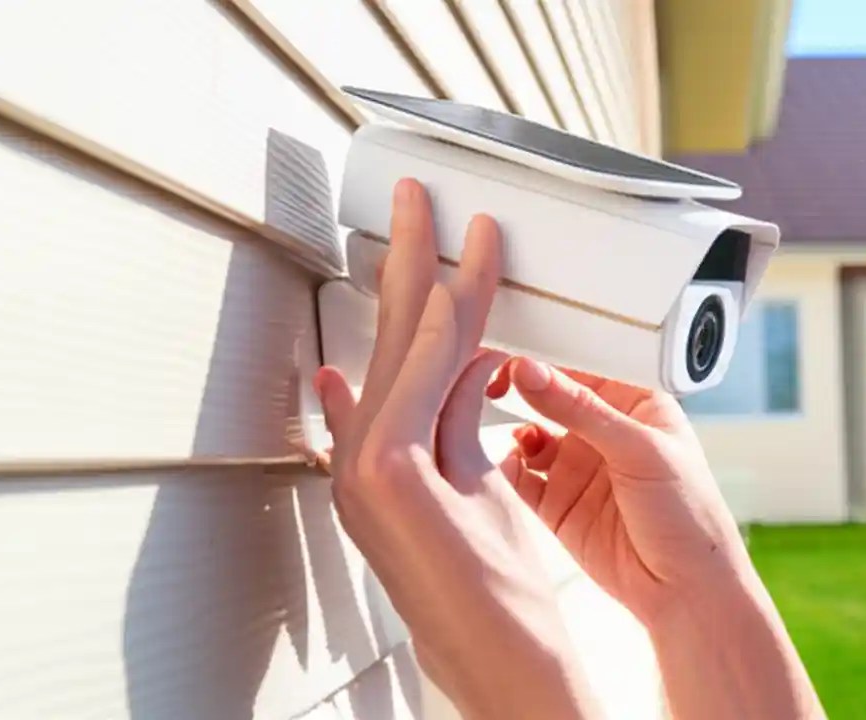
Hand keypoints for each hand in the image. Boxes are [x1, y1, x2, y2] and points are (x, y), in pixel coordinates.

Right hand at [314, 179, 596, 718]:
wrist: (500, 660)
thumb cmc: (493, 591)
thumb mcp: (470, 492)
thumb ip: (452, 428)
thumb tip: (449, 370)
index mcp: (381, 462)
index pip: (399, 358)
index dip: (413, 293)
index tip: (422, 247)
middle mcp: (365, 458)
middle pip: (392, 336)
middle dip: (407, 259)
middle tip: (418, 200)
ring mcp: (368, 467)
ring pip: (404, 345)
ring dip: (427, 270)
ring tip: (439, 212)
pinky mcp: (388, 476)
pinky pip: (425, 380)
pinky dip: (446, 325)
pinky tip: (462, 282)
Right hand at [494, 361, 825, 717]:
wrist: (685, 592)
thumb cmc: (690, 515)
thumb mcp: (640, 450)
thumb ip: (581, 410)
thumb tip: (532, 372)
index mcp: (635, 403)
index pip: (583, 363)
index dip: (548, 352)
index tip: (511, 345)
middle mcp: (603, 430)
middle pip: (550, 394)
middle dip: (519, 383)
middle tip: (490, 378)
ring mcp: (578, 466)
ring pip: (529, 432)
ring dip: (510, 423)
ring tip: (490, 418)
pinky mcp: (558, 504)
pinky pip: (520, 477)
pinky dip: (505, 467)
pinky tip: (505, 463)